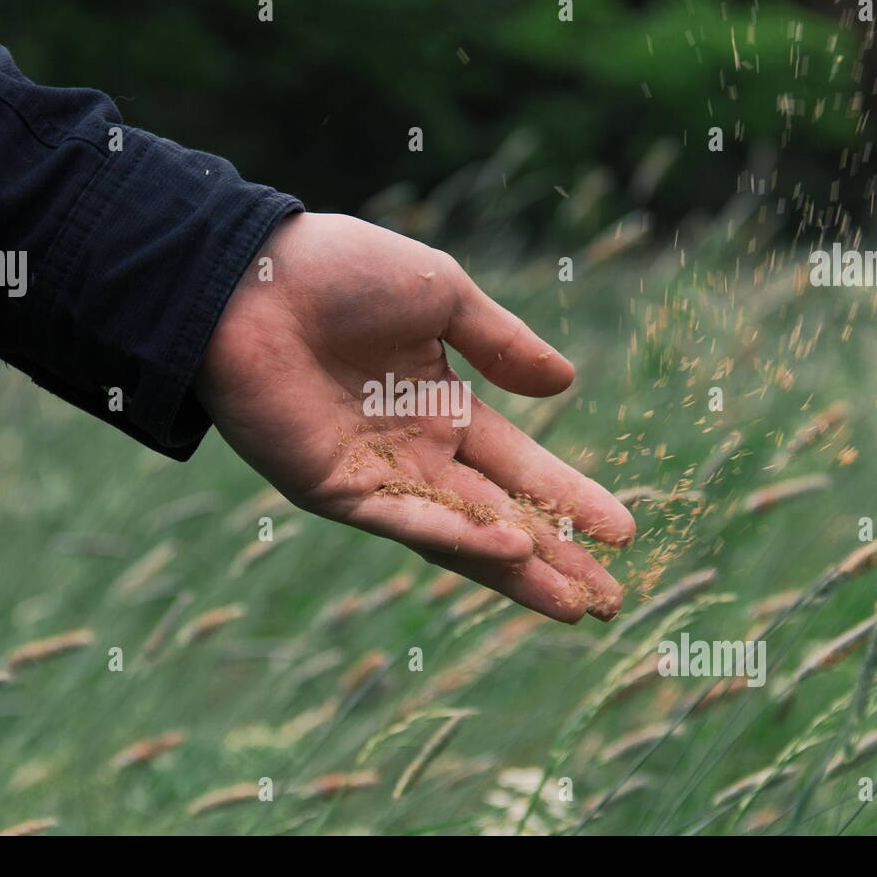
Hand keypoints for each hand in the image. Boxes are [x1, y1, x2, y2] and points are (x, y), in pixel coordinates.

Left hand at [194, 212, 633, 622]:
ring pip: (459, 534)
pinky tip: (511, 546)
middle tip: (612, 599)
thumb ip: (502, 344)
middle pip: (500, 515)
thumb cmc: (342, 272)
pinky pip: (404, 518)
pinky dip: (456, 534)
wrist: (251, 275)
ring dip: (516, 569)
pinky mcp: (332, 487)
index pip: (520, 466)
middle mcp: (415, 450)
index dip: (571, 499)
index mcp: (442, 406)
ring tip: (576, 604)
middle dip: (556, 556)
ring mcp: (375, 475)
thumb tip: (566, 383)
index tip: (625, 531)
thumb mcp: (443, 295)